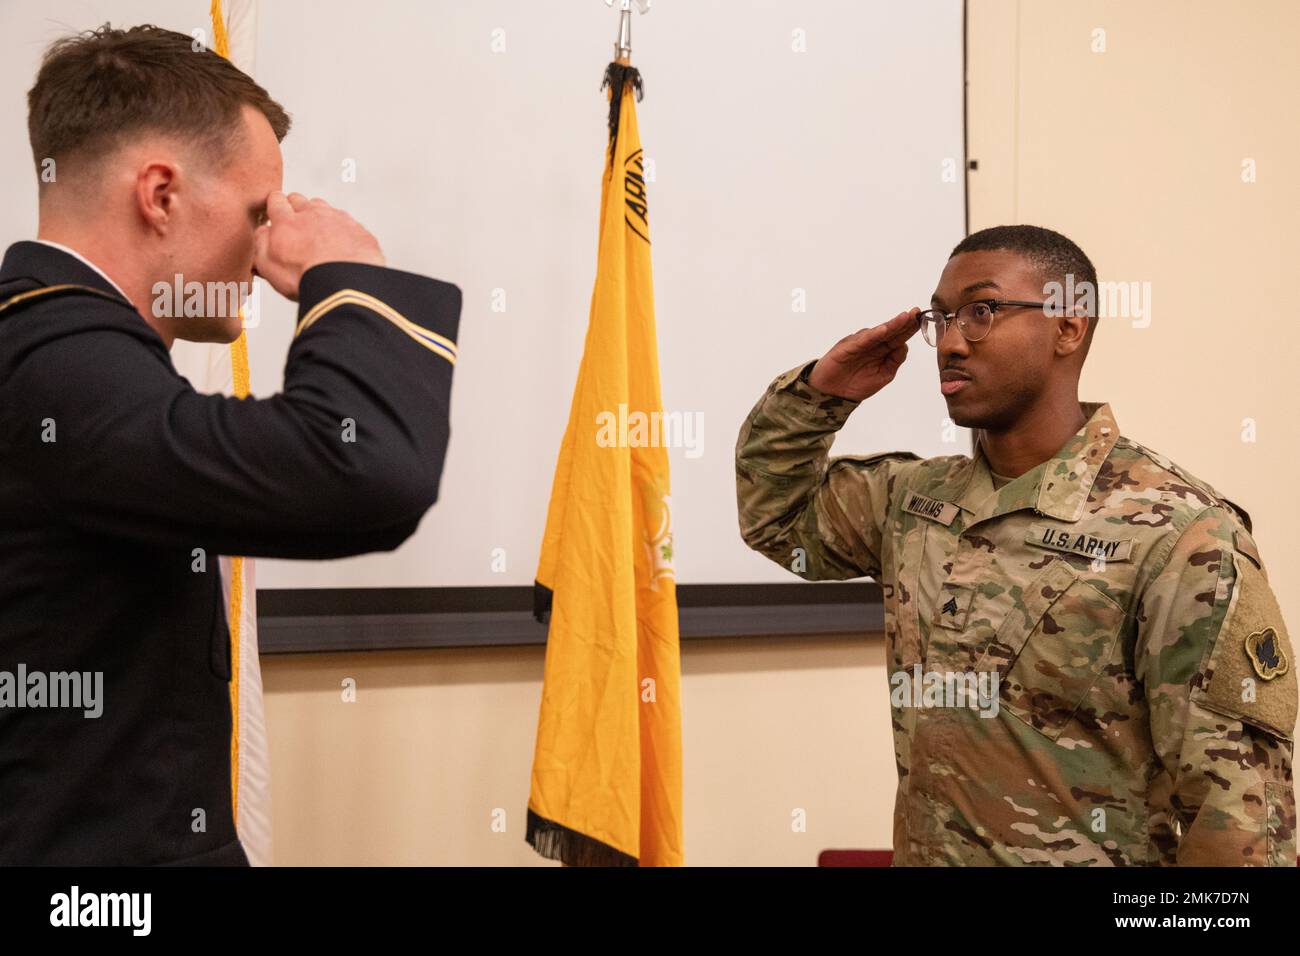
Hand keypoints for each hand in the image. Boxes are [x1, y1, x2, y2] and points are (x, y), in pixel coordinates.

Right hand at [252, 191, 385, 300]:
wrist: (345, 285)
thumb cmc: (306, 279)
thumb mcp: (268, 265)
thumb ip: (261, 243)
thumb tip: (263, 231)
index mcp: (287, 221)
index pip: (276, 201)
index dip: (275, 206)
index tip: (276, 214)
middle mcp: (312, 214)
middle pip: (300, 200)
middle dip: (296, 209)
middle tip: (296, 228)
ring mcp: (337, 219)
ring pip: (324, 208)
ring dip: (319, 217)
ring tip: (319, 237)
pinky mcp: (358, 230)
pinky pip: (348, 223)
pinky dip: (343, 231)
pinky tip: (342, 246)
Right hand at [807, 308, 920, 401]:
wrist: (833, 394)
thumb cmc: (856, 384)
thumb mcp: (883, 375)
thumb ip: (895, 360)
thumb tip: (904, 345)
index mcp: (882, 350)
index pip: (899, 337)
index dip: (910, 328)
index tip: (921, 319)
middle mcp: (872, 343)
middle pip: (891, 331)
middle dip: (904, 322)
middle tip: (917, 312)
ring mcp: (860, 343)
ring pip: (879, 332)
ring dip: (892, 324)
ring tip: (905, 317)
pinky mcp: (847, 347)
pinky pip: (862, 340)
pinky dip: (873, 335)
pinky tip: (884, 330)